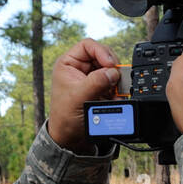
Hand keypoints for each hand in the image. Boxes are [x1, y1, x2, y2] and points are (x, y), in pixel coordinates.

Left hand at [47, 38, 119, 153]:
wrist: (71, 137)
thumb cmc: (65, 117)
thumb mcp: (79, 97)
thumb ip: (96, 82)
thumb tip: (113, 73)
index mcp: (68, 64)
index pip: (88, 46)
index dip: (101, 52)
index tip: (110, 64)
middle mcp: (80, 68)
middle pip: (103, 56)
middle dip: (112, 68)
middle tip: (116, 79)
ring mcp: (91, 79)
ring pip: (111, 70)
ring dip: (116, 80)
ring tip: (115, 92)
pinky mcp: (100, 89)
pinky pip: (114, 84)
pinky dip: (117, 90)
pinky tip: (115, 98)